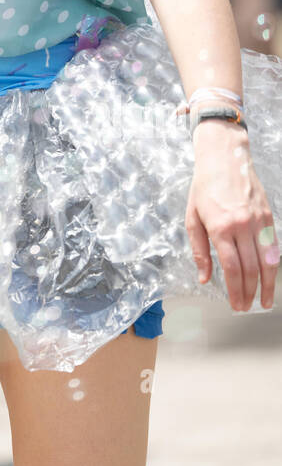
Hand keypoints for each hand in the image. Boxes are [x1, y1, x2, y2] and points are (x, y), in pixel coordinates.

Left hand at [186, 121, 277, 311]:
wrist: (224, 157)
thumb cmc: (204, 187)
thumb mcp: (192, 217)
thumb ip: (199, 250)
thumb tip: (204, 277)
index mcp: (220, 227)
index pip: (231, 268)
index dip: (235, 290)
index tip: (236, 304)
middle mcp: (241, 225)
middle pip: (250, 269)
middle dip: (249, 292)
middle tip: (246, 307)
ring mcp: (258, 221)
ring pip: (267, 261)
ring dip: (267, 284)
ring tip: (265, 301)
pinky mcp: (268, 216)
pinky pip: (274, 246)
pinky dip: (273, 265)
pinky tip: (271, 277)